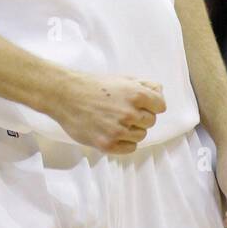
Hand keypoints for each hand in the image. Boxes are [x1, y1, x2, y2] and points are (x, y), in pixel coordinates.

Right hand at [51, 73, 166, 154]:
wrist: (66, 95)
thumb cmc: (93, 85)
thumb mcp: (121, 79)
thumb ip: (143, 85)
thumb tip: (160, 92)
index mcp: (136, 94)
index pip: (160, 106)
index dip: (152, 105)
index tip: (142, 105)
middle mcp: (129, 113)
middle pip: (150, 121)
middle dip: (141, 117)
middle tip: (124, 112)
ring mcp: (118, 130)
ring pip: (141, 136)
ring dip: (132, 130)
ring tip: (116, 121)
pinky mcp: (107, 144)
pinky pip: (130, 148)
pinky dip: (125, 142)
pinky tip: (114, 132)